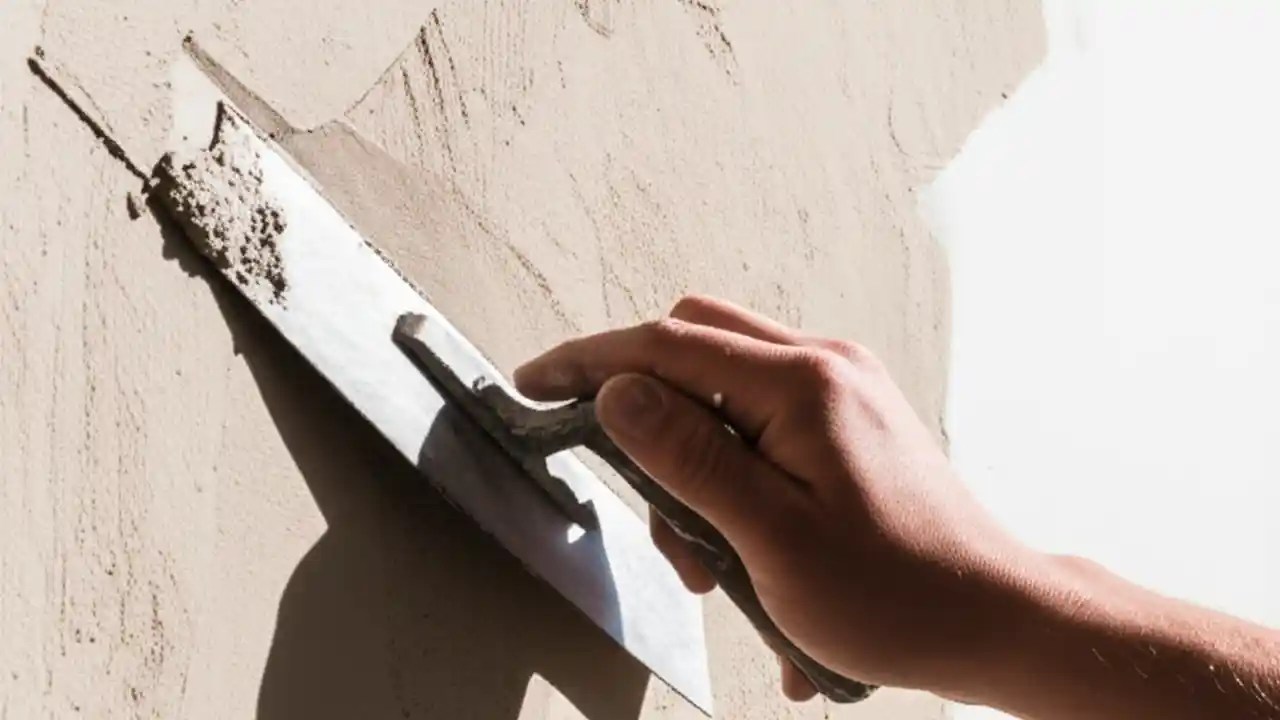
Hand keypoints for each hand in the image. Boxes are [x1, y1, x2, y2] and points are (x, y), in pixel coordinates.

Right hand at [514, 296, 1041, 700]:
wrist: (991, 617)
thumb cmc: (897, 594)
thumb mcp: (772, 537)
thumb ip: (688, 458)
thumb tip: (618, 393)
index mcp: (803, 384)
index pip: (665, 346)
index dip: (588, 363)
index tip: (535, 384)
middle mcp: (823, 366)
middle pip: (692, 347)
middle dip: (644, 416)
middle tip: (636, 494)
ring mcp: (838, 390)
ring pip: (722, 388)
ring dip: (690, 460)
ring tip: (710, 558)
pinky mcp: (844, 419)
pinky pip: (760, 418)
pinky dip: (730, 469)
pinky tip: (743, 545)